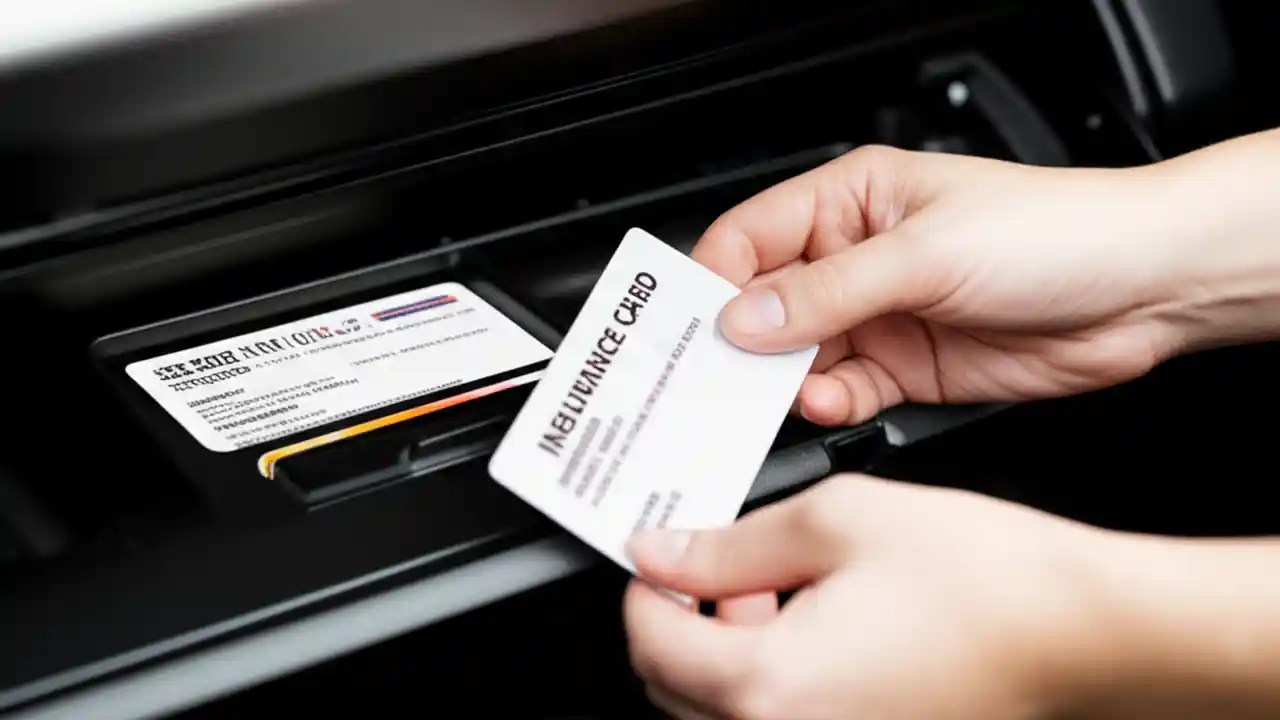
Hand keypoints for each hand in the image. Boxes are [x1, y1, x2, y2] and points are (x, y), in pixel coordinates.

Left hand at [622, 475, 1279, 718]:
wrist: (1082, 632)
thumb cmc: (984, 579)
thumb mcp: (836, 520)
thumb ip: (730, 543)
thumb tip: (662, 550)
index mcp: (769, 685)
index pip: (650, 640)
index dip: (646, 584)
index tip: (662, 551)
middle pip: (674, 688)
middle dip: (682, 622)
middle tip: (721, 566)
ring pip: (720, 714)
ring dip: (725, 654)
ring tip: (776, 592)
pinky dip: (771, 685)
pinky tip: (812, 631)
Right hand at [691, 134, 1279, 425]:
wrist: (1146, 289)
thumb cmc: (1055, 232)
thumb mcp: (926, 252)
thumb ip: (828, 292)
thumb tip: (744, 319)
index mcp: (849, 203)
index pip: (750, 239)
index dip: (714, 282)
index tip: (694, 327)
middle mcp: (855, 259)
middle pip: (765, 305)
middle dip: (740, 342)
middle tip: (716, 377)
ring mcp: (879, 317)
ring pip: (798, 357)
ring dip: (783, 381)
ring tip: (775, 397)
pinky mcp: (905, 369)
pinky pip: (843, 391)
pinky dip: (829, 403)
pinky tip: (830, 402)